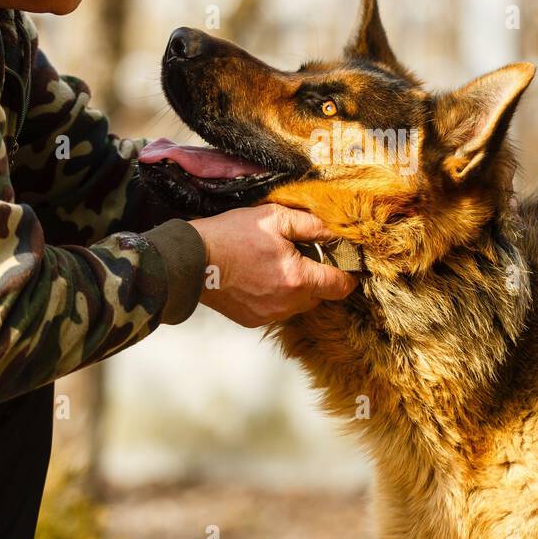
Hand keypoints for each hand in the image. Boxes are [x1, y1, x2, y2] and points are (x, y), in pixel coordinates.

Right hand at [188, 205, 358, 327]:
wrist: (191, 260)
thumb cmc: (232, 235)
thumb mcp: (274, 218)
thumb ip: (312, 225)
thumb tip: (337, 232)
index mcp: (298, 279)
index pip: (340, 286)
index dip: (347, 273)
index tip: (343, 261)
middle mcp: (287, 304)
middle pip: (321, 296)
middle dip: (318, 277)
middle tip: (302, 255)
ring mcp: (270, 316)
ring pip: (299, 304)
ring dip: (297, 288)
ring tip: (277, 264)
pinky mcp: (253, 320)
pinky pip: (278, 310)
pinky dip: (276, 296)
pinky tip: (260, 277)